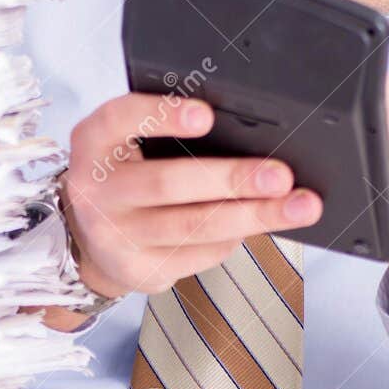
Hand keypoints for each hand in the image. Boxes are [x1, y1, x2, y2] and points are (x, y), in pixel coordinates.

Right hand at [60, 91, 324, 300]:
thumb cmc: (124, 174)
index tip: (207, 116)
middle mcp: (95, 191)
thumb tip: (244, 134)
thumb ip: (164, 131)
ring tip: (299, 207)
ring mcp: (114, 237)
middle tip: (280, 176)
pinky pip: (200, 254)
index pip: (119, 120)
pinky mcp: (139, 272)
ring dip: (252, 216)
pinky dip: (235, 237)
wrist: (89, 238)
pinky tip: (258, 224)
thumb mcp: (126, 143)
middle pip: (167, 183)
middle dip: (231, 179)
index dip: (162, 116)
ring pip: (192, 226)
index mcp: (93, 143)